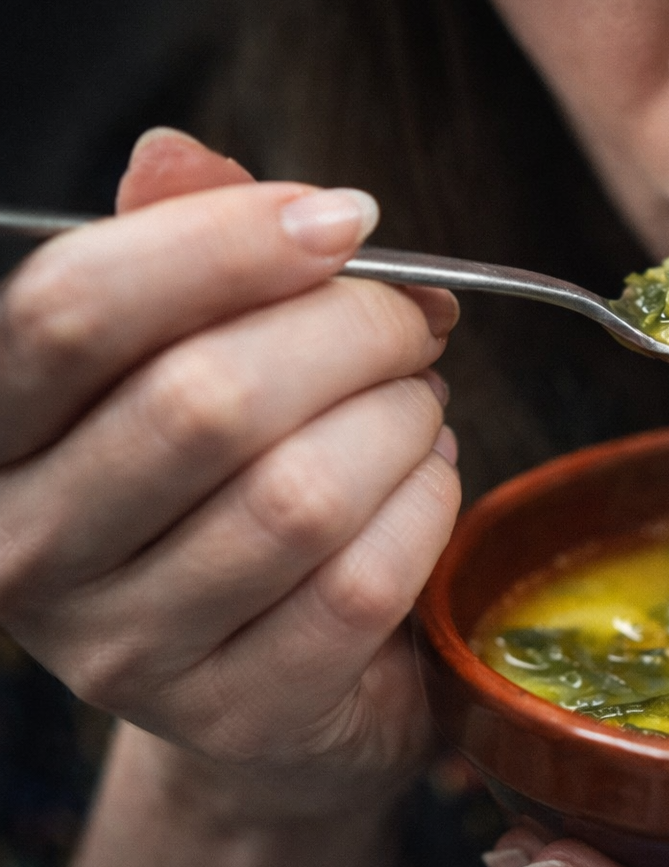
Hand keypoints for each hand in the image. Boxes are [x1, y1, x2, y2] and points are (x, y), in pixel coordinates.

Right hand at [0, 129, 460, 817]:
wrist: (276, 688)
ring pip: (298, 494)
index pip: (73, 308)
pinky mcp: (235, 713)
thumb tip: (178, 153)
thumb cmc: (232, 492)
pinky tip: (429, 482)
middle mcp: (28, 549)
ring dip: (401, 424)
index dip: (224, 242)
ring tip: (421, 408)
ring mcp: (122, 652)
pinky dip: (426, 509)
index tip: (345, 221)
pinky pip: (362, 582)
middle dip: (353, 335)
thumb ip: (183, 257)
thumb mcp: (190, 362)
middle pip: (206, 398)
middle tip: (415, 327)